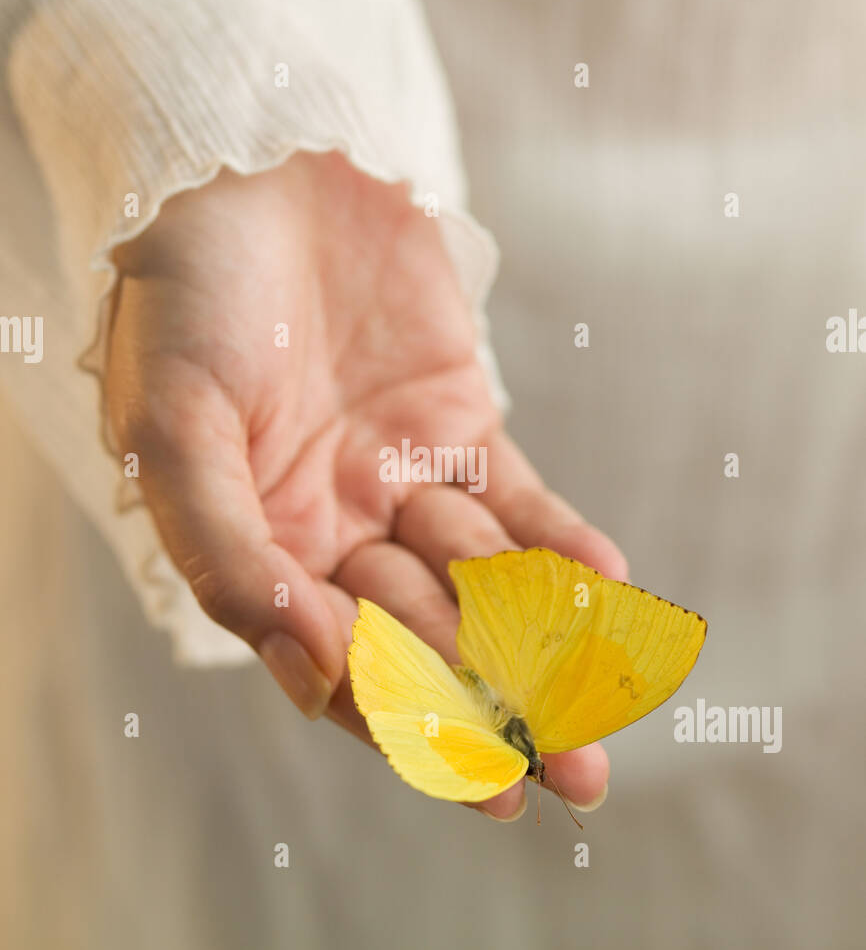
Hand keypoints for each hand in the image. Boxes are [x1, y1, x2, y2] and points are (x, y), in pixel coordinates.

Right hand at [105, 151, 626, 818]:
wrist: (255, 166)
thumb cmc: (191, 297)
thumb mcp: (178, 426)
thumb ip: (226, 551)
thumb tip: (305, 673)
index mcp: (257, 548)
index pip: (338, 659)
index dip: (408, 724)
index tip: (481, 783)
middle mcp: (331, 527)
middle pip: (423, 636)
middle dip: (494, 705)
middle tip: (572, 777)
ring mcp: (399, 476)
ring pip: (478, 581)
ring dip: (540, 644)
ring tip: (601, 715)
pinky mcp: (458, 422)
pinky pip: (515, 500)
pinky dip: (555, 543)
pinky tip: (604, 586)